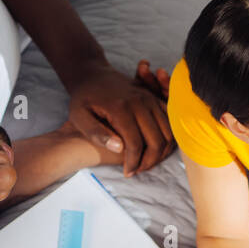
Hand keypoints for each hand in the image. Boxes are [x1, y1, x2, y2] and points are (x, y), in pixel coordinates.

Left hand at [65, 59, 174, 175]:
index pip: (136, 143)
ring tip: (145, 163)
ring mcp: (150, 99)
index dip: (133, 162)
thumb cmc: (83, 98)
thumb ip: (95, 133)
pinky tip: (154, 149)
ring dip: (160, 153)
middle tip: (137, 171)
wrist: (93, 75)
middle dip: (149, 162)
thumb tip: (118, 148)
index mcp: (121, 107)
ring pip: (168, 133)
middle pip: (157, 140)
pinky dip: (167, 139)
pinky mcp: (155, 99)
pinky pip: (170, 123)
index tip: (127, 173)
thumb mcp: (78, 116)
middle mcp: (140, 102)